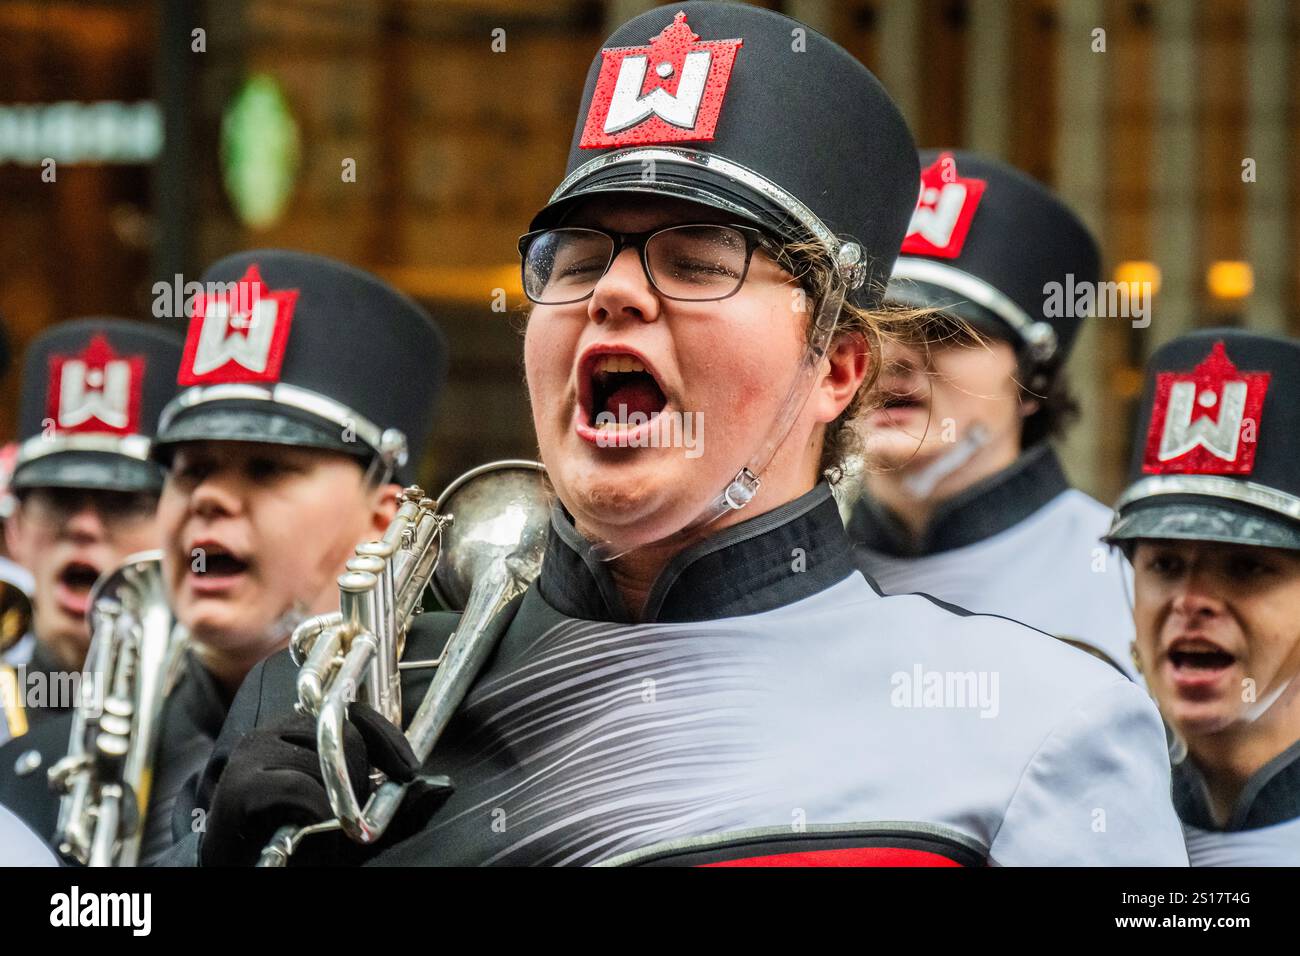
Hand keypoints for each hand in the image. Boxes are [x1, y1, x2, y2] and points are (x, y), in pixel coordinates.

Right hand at [200, 702, 448, 865]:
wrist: (237, 866)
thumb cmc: (292, 843)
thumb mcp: (350, 819)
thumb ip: (392, 805)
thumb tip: (442, 787)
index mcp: (297, 731)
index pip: (352, 713)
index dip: (387, 737)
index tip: (410, 769)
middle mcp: (272, 733)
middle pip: (341, 736)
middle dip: (361, 778)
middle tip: (354, 814)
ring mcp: (253, 754)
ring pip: (321, 762)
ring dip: (335, 801)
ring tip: (323, 825)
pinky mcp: (238, 785)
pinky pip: (298, 787)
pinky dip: (315, 810)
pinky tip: (310, 827)